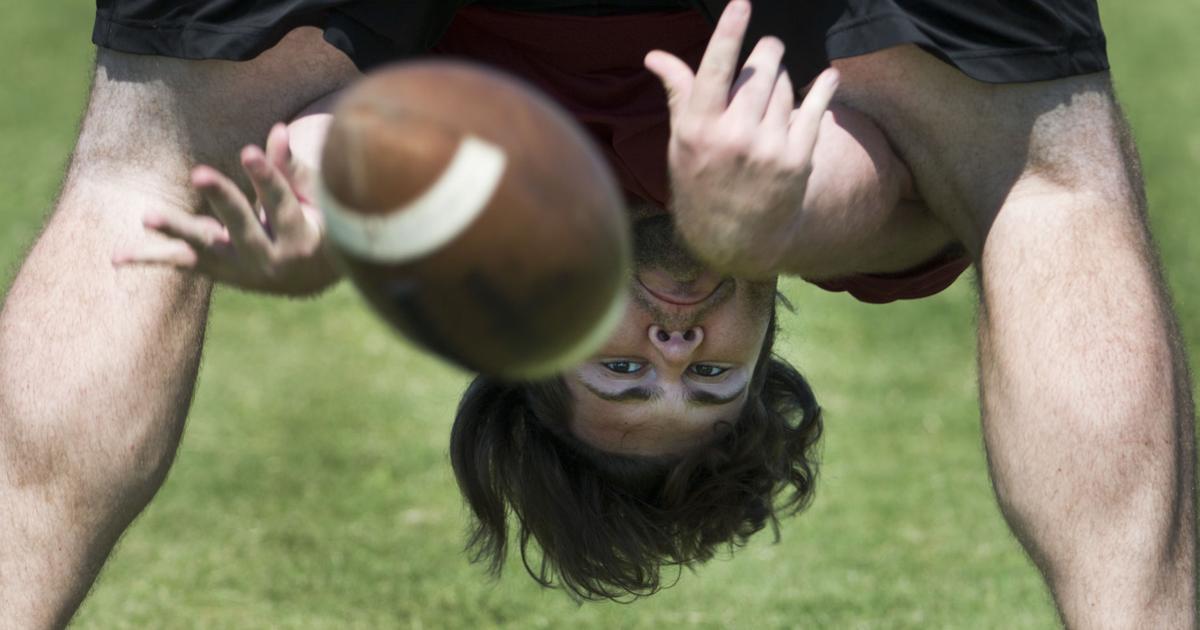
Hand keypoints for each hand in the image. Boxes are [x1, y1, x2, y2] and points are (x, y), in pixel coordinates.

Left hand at [113, 123, 340, 295]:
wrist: (308, 278)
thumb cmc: (315, 224)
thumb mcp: (313, 200)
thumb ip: (291, 169)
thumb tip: (278, 129)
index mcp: (301, 238)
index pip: (281, 204)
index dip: (266, 177)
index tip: (249, 151)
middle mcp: (269, 259)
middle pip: (241, 227)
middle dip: (221, 199)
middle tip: (199, 172)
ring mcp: (240, 269)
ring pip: (206, 247)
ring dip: (177, 230)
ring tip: (148, 215)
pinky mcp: (218, 271)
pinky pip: (182, 263)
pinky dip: (149, 258)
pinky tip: (115, 256)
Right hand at [644, 0, 838, 276]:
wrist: (735, 239)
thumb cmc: (702, 183)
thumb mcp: (682, 142)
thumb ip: (678, 93)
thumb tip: (655, 55)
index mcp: (697, 128)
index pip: (713, 69)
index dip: (729, 33)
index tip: (742, 4)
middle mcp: (732, 137)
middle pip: (760, 69)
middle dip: (767, 54)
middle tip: (767, 54)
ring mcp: (767, 149)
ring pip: (785, 85)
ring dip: (783, 80)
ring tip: (773, 96)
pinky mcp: (797, 159)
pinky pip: (815, 107)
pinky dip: (822, 89)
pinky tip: (825, 79)